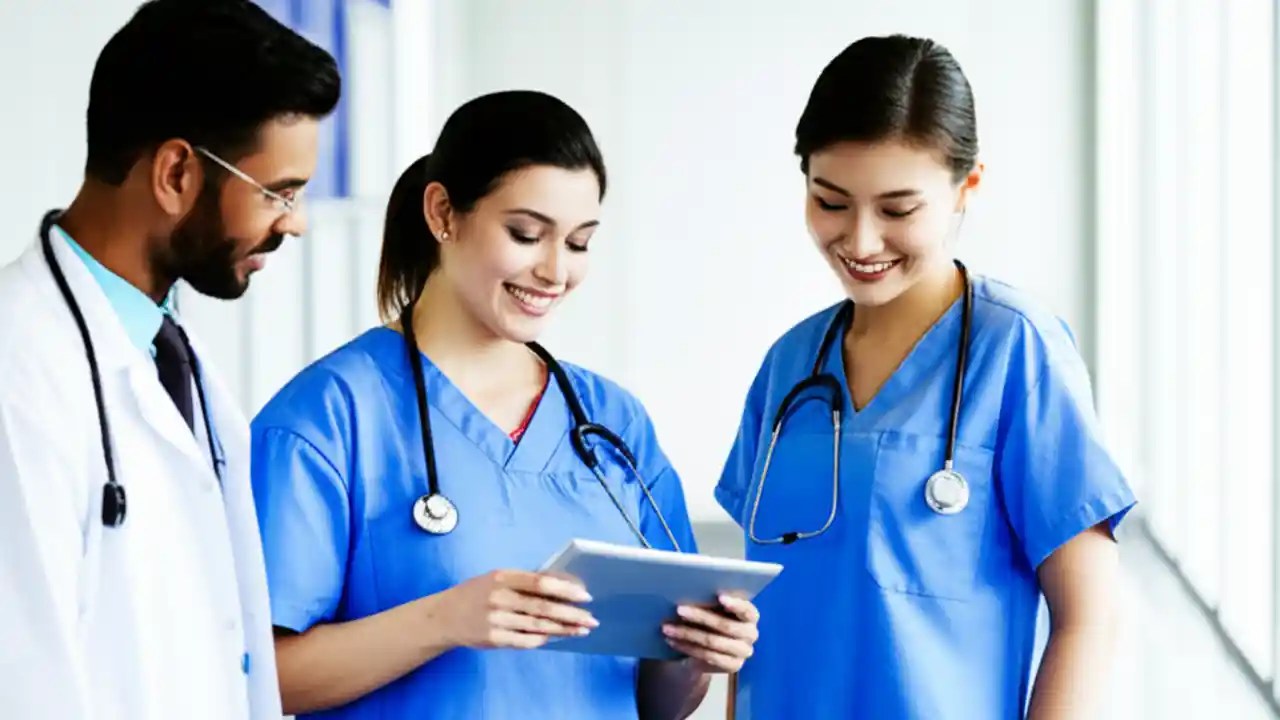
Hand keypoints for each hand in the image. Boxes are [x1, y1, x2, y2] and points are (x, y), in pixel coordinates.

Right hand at [439, 570, 597, 649]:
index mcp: (503, 577)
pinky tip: (557, 638)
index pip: (541, 583)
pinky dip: (543, 640)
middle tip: (591, 619)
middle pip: (543, 607)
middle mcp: (500, 598)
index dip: (565, 589)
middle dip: (571, 614)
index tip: (585, 595)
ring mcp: (496, 620)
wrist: (444, 616)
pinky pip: (525, 641)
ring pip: (538, 626)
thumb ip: (525, 581)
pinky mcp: (494, 639)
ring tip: (581, 630)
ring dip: (563, 629)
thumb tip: (562, 584)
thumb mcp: (496, 578)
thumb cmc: (477, 593)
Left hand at [661, 594, 759, 672]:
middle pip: (725, 625)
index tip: (719, 597)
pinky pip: (707, 656)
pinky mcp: (733, 666)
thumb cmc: (712, 619)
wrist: (710, 649)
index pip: (747, 610)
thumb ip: (710, 601)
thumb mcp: (714, 609)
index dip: (735, 604)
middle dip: (700, 617)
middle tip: (679, 609)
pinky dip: (687, 647)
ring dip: (687, 634)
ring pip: (712, 641)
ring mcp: (743, 652)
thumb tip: (689, 591)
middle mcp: (751, 634)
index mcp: (751, 616)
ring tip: (667, 627)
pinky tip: (672, 641)